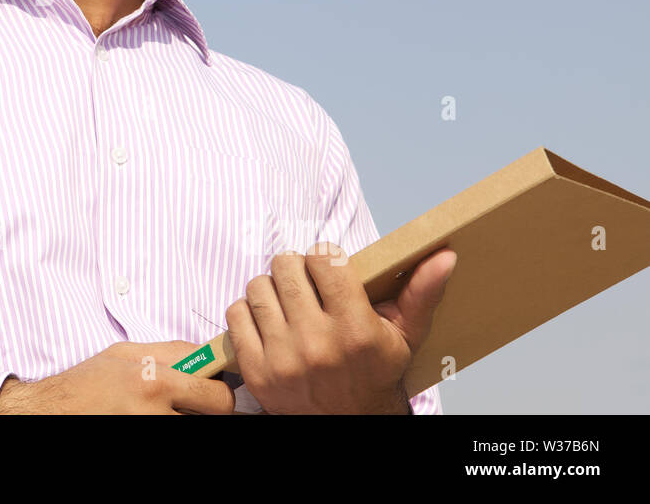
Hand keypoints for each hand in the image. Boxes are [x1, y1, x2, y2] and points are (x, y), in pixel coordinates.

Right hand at [0, 340, 235, 413]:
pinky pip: (172, 431)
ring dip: (184, 419)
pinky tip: (149, 418)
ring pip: (192, 427)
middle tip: (190, 405)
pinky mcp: (140, 440)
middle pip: (215, 418)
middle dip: (208, 411)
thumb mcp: (126, 354)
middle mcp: (155, 411)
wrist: (52, 410)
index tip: (213, 391)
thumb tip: (205, 357)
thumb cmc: (88, 381)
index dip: (220, 393)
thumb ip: (170, 353)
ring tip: (163, 411)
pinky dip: (167, 426)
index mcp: (156, 381)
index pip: (219, 396)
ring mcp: (148, 429)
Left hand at [225, 242, 455, 413]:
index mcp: (356, 330)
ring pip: (258, 286)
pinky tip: (269, 321)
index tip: (328, 269)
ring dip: (271, 288)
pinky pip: (236, 314)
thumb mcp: (405, 336)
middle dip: (296, 269)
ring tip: (288, 303)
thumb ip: (422, 292)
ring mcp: (283, 359)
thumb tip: (444, 255)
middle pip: (286, 266)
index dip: (324, 258)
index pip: (324, 260)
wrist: (348, 424)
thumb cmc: (375, 372)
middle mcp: (317, 344)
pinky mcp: (257, 372)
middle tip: (306, 283)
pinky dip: (248, 312)